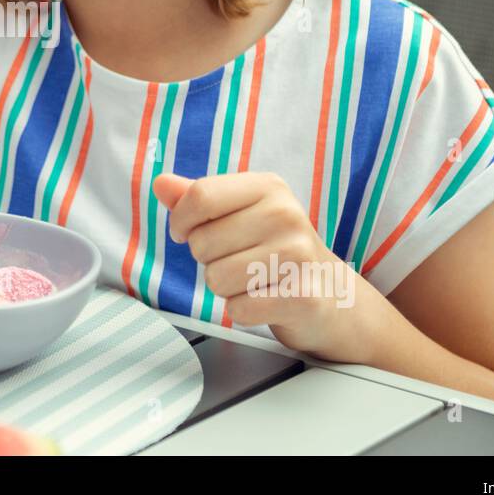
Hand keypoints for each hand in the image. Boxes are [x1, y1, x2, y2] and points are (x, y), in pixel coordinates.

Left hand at [151, 171, 390, 364]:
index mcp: (268, 187)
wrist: (333, 294)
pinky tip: (266, 300)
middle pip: (201, 242)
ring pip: (216, 278)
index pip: (200, 196)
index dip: (181, 221)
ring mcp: (298, 255)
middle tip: (239, 260)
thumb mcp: (239, 214)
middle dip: (207, 259)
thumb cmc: (275, 249)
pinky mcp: (303, 296)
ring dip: (226, 287)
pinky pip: (238, 308)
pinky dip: (244, 310)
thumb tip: (160, 183)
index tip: (187, 232)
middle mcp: (286, 214)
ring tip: (254, 280)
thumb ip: (197, 199)